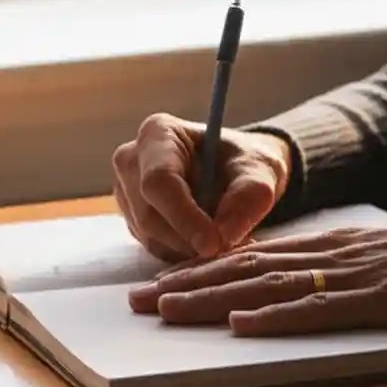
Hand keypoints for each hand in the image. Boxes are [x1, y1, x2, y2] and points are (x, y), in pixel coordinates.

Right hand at [112, 113, 291, 261]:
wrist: (234, 170)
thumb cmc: (245, 162)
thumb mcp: (260, 171)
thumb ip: (249, 197)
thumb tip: (225, 235)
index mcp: (158, 133)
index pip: (158, 181)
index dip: (184, 217)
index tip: (214, 244)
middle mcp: (132, 159)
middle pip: (150, 215)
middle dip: (189, 238)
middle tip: (229, 246)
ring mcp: (126, 190)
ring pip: (151, 237)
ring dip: (189, 248)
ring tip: (223, 239)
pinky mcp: (132, 217)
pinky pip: (154, 247)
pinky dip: (184, 253)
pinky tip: (206, 240)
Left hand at [127, 210, 386, 335]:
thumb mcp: (370, 257)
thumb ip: (330, 268)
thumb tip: (286, 288)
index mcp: (323, 246)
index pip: (247, 255)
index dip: (199, 268)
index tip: (159, 282)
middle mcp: (323, 255)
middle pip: (241, 267)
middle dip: (184, 283)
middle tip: (138, 301)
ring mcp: (345, 276)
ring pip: (264, 285)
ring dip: (211, 299)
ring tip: (168, 311)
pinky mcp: (371, 300)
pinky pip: (316, 309)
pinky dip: (275, 317)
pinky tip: (241, 324)